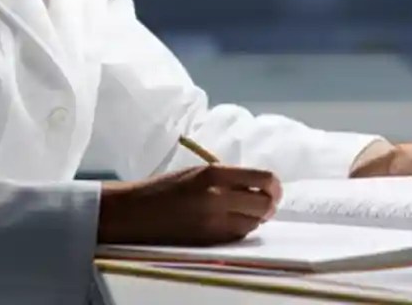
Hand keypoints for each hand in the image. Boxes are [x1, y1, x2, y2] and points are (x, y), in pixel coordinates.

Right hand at [97, 164, 282, 245]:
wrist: (137, 212)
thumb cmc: (166, 187)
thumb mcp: (199, 172)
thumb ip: (229, 178)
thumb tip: (260, 186)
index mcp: (215, 175)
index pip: (264, 179)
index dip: (274, 185)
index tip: (272, 188)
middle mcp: (218, 198)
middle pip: (265, 204)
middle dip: (269, 203)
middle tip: (264, 202)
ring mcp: (214, 222)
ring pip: (254, 223)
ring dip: (255, 218)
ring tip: (243, 211)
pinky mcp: (209, 240)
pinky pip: (238, 235)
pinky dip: (241, 229)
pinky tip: (229, 222)